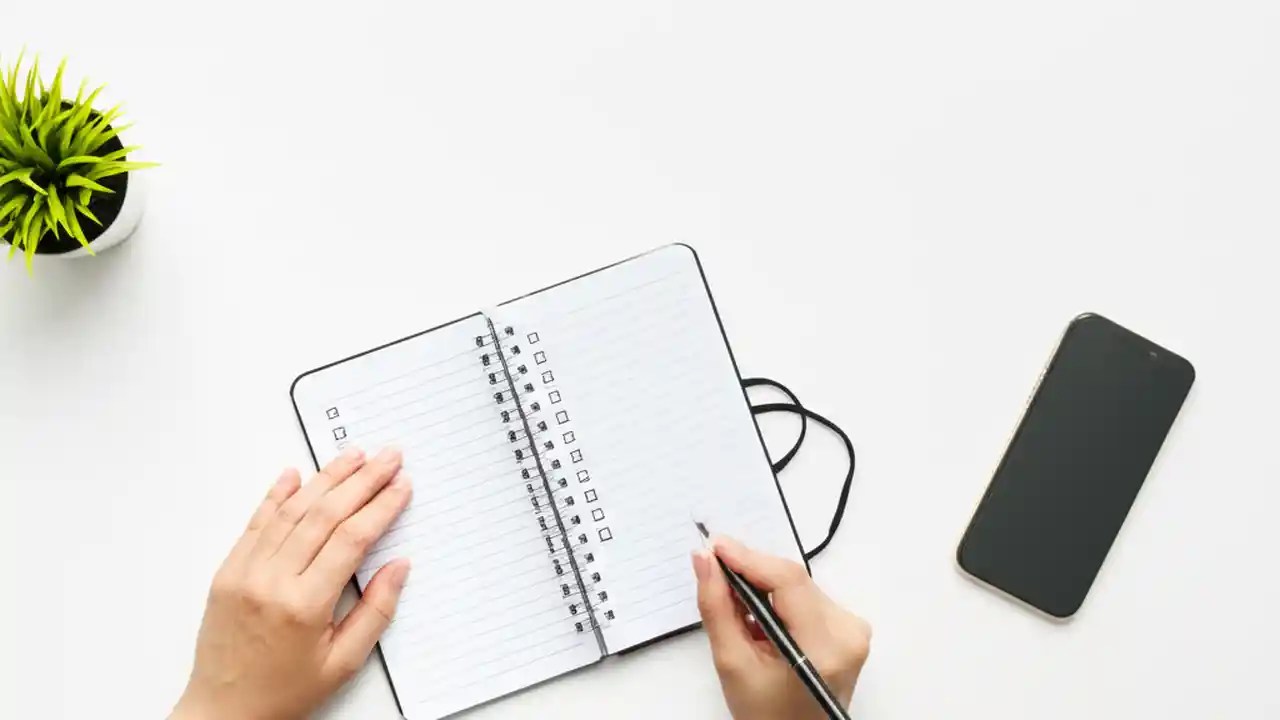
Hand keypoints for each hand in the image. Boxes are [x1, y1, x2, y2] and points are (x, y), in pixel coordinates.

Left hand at [171, 447, 412, 719]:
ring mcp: (245, 572)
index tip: (402, 486)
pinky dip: (276, 495)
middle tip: (388, 458)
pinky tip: (295, 475)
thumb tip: (398, 566)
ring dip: (325, 479)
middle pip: (325, 515)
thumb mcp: (343, 662)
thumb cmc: (283, 692)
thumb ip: (375, 611)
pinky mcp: (227, 571)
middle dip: (362, 481)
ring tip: (353, 456)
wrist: (222, 712)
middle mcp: (271, 581)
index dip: (381, 507)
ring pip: (291, 511)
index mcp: (304, 606)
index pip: (351, 539)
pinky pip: (255, 523)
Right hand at [693, 536, 870, 719]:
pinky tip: (759, 619)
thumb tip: (703, 560)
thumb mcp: (733, 663)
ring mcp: (853, 629)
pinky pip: (806, 598)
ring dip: (763, 588)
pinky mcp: (849, 628)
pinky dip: (779, 601)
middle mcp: (848, 631)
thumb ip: (717, 607)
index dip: (748, 558)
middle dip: (751, 573)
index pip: (787, 581)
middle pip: (792, 581)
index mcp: (825, 647)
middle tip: (714, 574)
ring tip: (736, 609)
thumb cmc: (765, 714)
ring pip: (797, 586)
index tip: (714, 547)